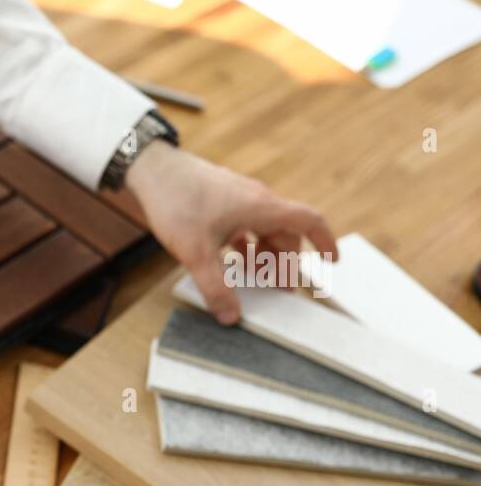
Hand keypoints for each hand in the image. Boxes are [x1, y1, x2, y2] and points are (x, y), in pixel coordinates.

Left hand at [125, 141, 337, 323]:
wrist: (153, 169)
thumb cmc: (177, 201)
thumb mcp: (196, 252)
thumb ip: (215, 286)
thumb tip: (232, 316)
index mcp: (262, 208)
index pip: (309, 221)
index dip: (325, 242)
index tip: (332, 262)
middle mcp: (256, 200)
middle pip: (284, 233)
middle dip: (284, 263)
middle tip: (279, 291)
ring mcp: (239, 199)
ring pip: (263, 230)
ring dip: (263, 255)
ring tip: (255, 279)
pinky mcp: (221, 201)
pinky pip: (244, 226)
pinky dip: (244, 245)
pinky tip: (232, 259)